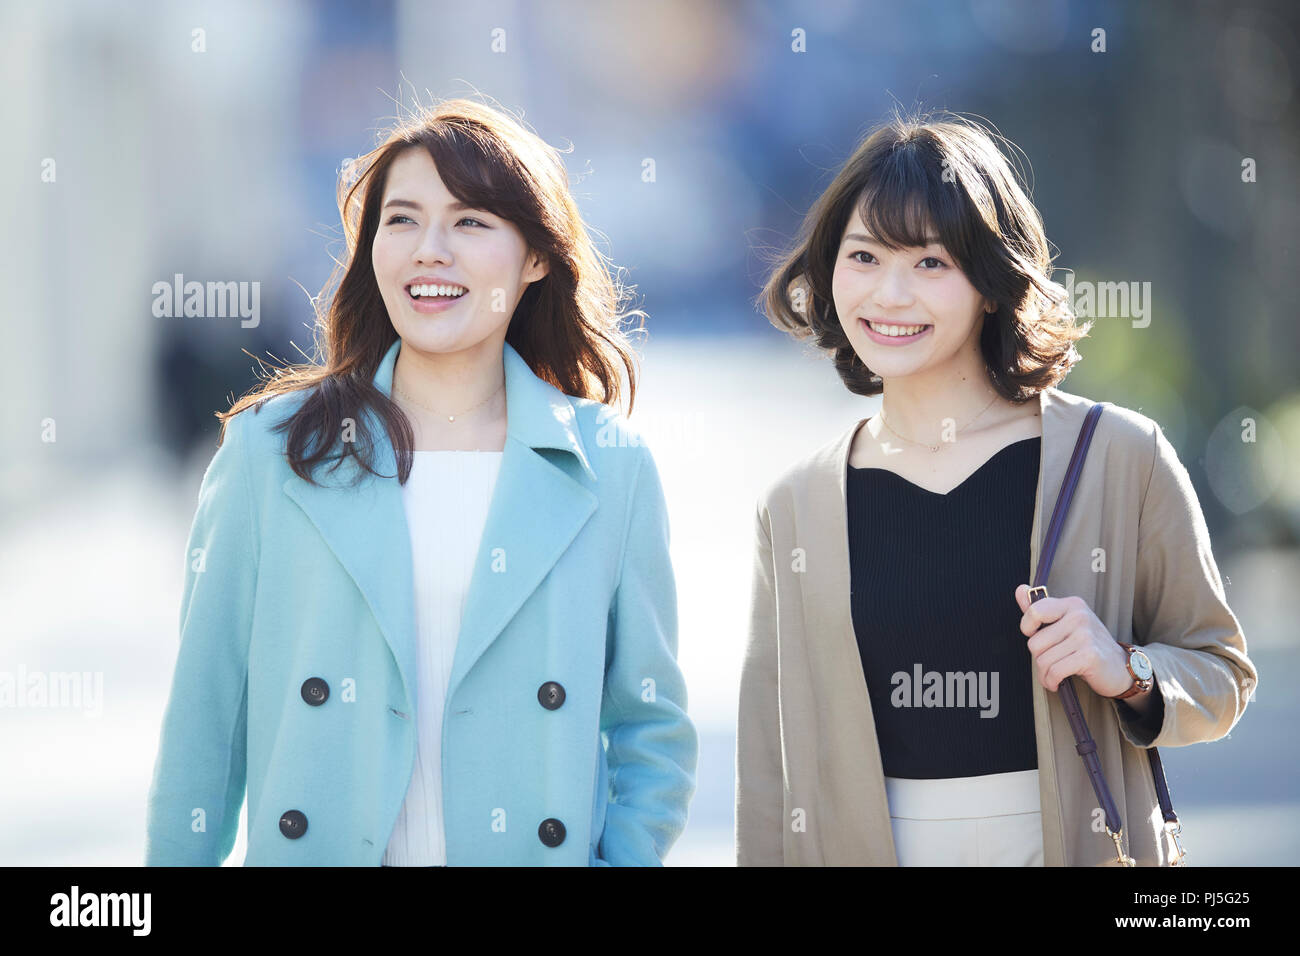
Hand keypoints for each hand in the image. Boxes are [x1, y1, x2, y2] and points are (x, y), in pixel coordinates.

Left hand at [1014, 584, 1138, 698]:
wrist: (1120, 667)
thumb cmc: (1088, 645)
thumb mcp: (1066, 623)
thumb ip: (1041, 609)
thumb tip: (1020, 589)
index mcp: (1072, 604)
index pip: (1035, 611)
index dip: (1027, 628)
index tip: (1034, 637)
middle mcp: (1079, 616)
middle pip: (1035, 642)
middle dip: (1038, 659)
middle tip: (1051, 662)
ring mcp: (1085, 635)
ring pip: (1043, 660)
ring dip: (1044, 674)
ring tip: (1053, 675)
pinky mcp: (1089, 656)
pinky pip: (1055, 671)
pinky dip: (1052, 681)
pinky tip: (1057, 683)